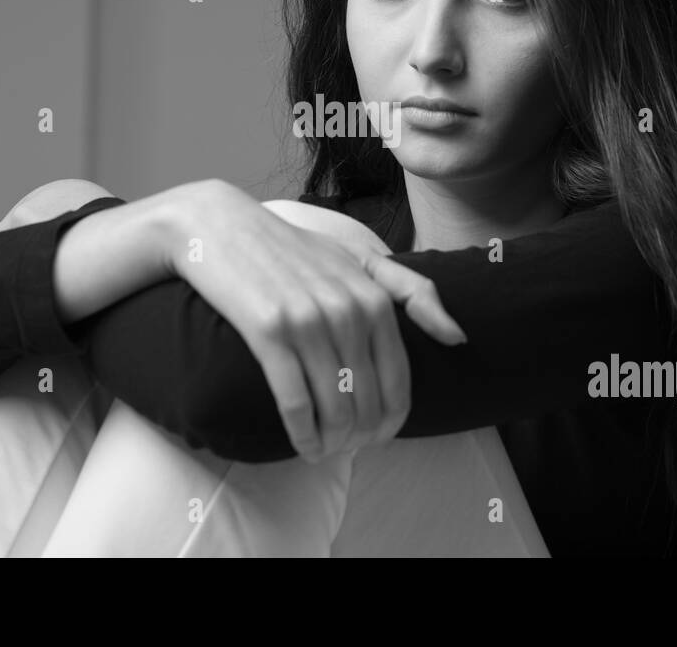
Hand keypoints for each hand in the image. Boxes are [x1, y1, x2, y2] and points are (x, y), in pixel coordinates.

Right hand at [162, 179, 465, 462]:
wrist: (218, 226)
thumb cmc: (290, 249)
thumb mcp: (356, 260)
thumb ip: (412, 291)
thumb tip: (459, 338)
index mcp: (373, 296)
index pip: (399, 381)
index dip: (391, 421)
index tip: (376, 437)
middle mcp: (347, 309)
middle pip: (369, 402)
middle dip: (360, 438)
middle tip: (344, 448)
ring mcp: (308, 320)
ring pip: (335, 408)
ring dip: (332, 442)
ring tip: (323, 450)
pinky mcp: (269, 331)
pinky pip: (296, 402)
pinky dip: (302, 434)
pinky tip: (302, 445)